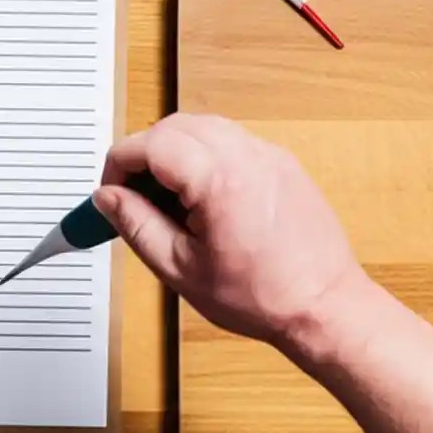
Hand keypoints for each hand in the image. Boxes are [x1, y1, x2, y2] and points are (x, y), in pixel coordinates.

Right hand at [94, 114, 359, 344]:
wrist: (324, 306)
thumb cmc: (264, 297)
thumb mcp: (180, 269)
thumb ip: (137, 226)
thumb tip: (108, 198)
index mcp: (220, 180)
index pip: (150, 144)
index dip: (119, 165)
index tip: (112, 193)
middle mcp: (248, 156)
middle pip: (174, 126)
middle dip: (145, 154)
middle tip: (133, 196)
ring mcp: (270, 155)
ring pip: (203, 127)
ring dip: (175, 152)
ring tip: (169, 201)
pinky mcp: (283, 163)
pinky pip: (232, 140)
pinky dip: (206, 156)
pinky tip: (203, 199)